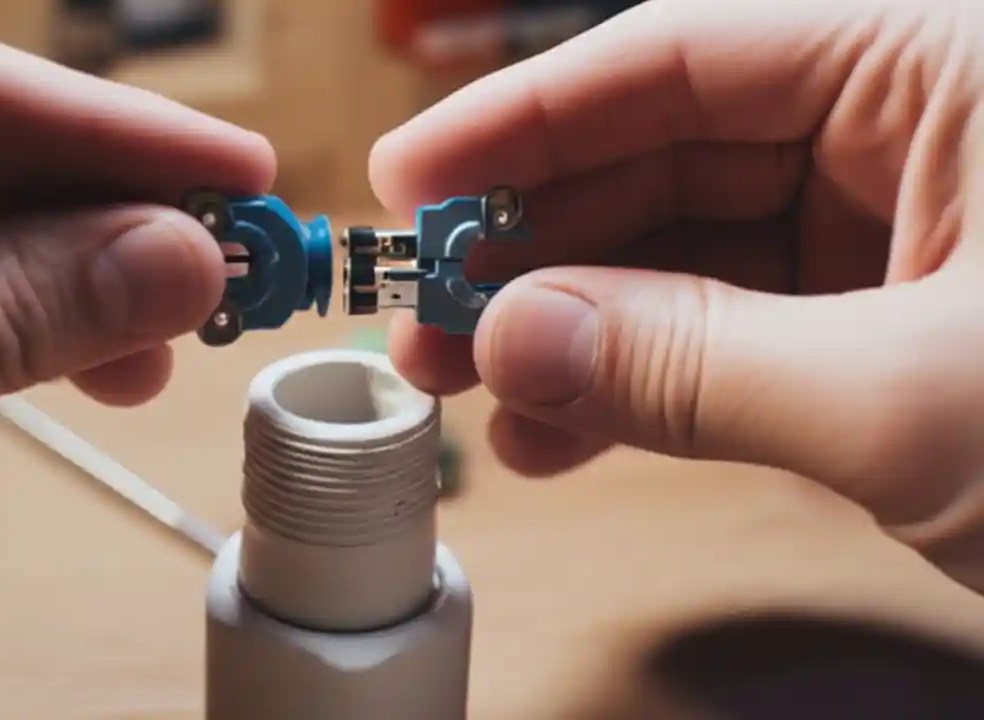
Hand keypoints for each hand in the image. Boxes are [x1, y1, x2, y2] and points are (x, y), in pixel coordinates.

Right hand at [371, 0, 983, 589]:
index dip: (525, 117)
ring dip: (578, 323)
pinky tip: (567, 429)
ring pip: (694, 251)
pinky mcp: (900, 320)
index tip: (414, 186)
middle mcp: (924, 122)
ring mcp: (908, 227)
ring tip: (476, 393)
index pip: (685, 53)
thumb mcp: (916, 404)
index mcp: (951, 59)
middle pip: (671, 153)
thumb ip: (693, 365)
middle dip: (539, 242)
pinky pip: (740, 328)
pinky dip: (651, 379)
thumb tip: (513, 338)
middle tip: (427, 317)